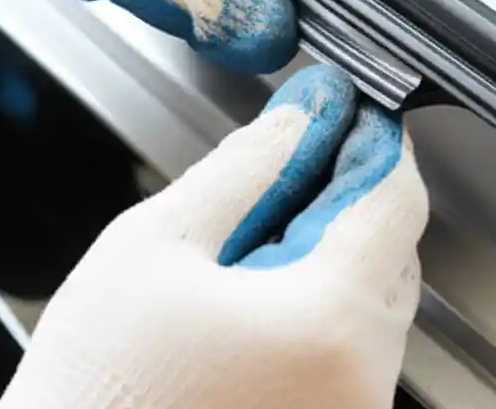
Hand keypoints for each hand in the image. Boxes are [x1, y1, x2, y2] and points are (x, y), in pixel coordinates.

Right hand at [0, 66, 428, 408]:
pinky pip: (352, 355)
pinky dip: (321, 314)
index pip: (397, 202)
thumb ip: (243, 170)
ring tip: (253, 247)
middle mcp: (361, 381)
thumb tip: (299, 119)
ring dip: (334, 260)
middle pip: (396, 254)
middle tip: (293, 166)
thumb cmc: (97, 392)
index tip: (349, 114)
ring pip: (375, 306)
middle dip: (350, 200)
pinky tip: (257, 303)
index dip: (375, 144)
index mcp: (330, 323)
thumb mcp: (154, 247)